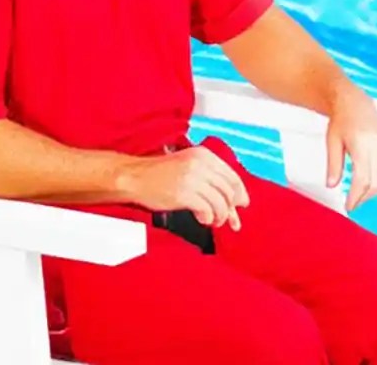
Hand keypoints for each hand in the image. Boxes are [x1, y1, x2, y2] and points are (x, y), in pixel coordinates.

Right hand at [118, 146, 249, 229]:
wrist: (135, 177)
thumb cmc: (159, 174)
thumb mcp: (188, 164)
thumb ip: (209, 176)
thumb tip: (232, 197)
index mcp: (204, 155)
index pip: (232, 175)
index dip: (240, 192)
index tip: (242, 203)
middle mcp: (201, 164)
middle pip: (229, 190)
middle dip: (232, 208)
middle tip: (231, 219)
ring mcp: (193, 179)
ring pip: (220, 202)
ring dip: (220, 216)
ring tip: (214, 221)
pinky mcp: (184, 193)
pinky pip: (207, 209)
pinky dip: (208, 217)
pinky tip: (203, 219)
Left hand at [325, 93, 376, 210]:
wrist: (355, 102)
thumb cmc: (340, 121)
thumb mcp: (332, 142)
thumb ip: (333, 165)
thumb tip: (331, 186)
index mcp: (362, 143)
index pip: (363, 178)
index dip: (356, 196)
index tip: (348, 206)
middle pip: (376, 182)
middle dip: (364, 197)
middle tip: (352, 203)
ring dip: (374, 191)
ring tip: (361, 195)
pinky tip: (373, 185)